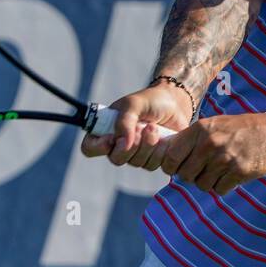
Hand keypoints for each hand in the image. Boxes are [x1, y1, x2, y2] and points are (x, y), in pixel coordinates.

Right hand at [80, 83, 194, 166]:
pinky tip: (164, 138)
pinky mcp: (152, 159)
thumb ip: (124, 121)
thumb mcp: (133, 104)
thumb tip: (123, 144)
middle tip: (143, 127)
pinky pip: (152, 165)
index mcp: (106, 130)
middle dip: (133, 144)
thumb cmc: (150, 101)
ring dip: (149, 145)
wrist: (175, 104)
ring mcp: (135, 154)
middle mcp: (118, 145)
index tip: (112, 138)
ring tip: (155, 127)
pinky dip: (160, 151)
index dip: (98, 147)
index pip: (90, 147)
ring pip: (137, 163)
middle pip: (116, 159)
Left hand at [135, 113, 265, 194]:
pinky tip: (230, 175)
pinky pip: (219, 189)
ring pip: (202, 184)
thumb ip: (191, 139)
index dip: (171, 167)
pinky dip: (222, 186)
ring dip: (208, 182)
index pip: (171, 156)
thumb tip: (167, 157)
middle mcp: (210, 144)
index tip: (178, 168)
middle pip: (185, 174)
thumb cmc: (238, 130)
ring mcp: (225, 159)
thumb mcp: (213, 125)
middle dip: (191, 176)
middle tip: (202, 170)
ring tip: (218, 171)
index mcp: (200, 130)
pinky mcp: (238, 172)